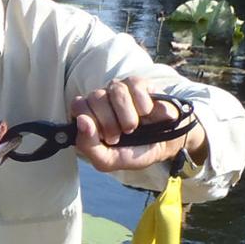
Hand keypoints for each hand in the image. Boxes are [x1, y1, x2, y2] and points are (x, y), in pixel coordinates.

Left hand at [71, 76, 206, 172]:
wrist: (167, 146)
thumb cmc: (134, 151)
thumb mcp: (109, 160)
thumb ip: (88, 146)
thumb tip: (81, 121)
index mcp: (88, 115)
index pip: (78, 106)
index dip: (92, 123)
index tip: (107, 139)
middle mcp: (100, 99)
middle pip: (94, 98)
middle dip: (110, 123)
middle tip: (121, 135)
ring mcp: (119, 89)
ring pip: (115, 90)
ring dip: (127, 115)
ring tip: (133, 127)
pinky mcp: (138, 83)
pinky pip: (134, 85)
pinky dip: (143, 104)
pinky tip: (146, 113)